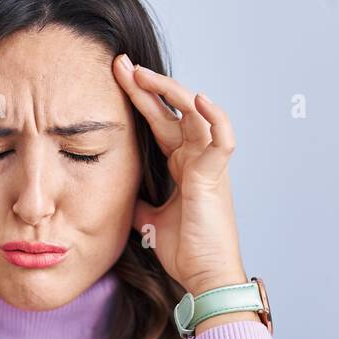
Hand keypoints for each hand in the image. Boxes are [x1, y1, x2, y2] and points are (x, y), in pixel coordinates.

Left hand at [112, 54, 247, 295]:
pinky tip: (198, 98)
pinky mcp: (217, 175)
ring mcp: (208, 164)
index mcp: (182, 166)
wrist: (203, 276)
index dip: (140, 100)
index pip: (159, 122)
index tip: (116, 78)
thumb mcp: (150, 221)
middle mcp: (196, 159)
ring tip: (142, 73)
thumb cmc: (186, 251)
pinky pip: (222, 138)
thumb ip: (140, 202)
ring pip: (194, 114)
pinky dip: (214, 117)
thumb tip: (122, 196)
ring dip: (169, 91)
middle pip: (171, 110)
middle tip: (121, 63)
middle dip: (147, 85)